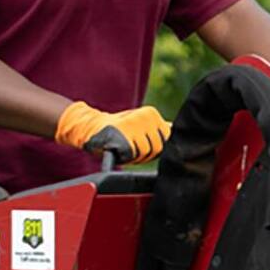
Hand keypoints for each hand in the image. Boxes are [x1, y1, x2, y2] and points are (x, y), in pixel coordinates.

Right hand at [53, 100, 170, 164]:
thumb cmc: (119, 130)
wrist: (92, 128)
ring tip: (124, 144)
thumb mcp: (143, 126)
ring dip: (135, 155)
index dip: (153, 147)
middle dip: (145, 153)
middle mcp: (144, 116)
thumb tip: (178, 130)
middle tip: (130, 144)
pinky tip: (118, 147)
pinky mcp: (123, 136)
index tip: (138, 140)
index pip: (166, 141)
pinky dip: (124, 156)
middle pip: (157, 148)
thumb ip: (160, 129)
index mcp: (151, 114)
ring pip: (146, 153)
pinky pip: (132, 155)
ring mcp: (133, 125)